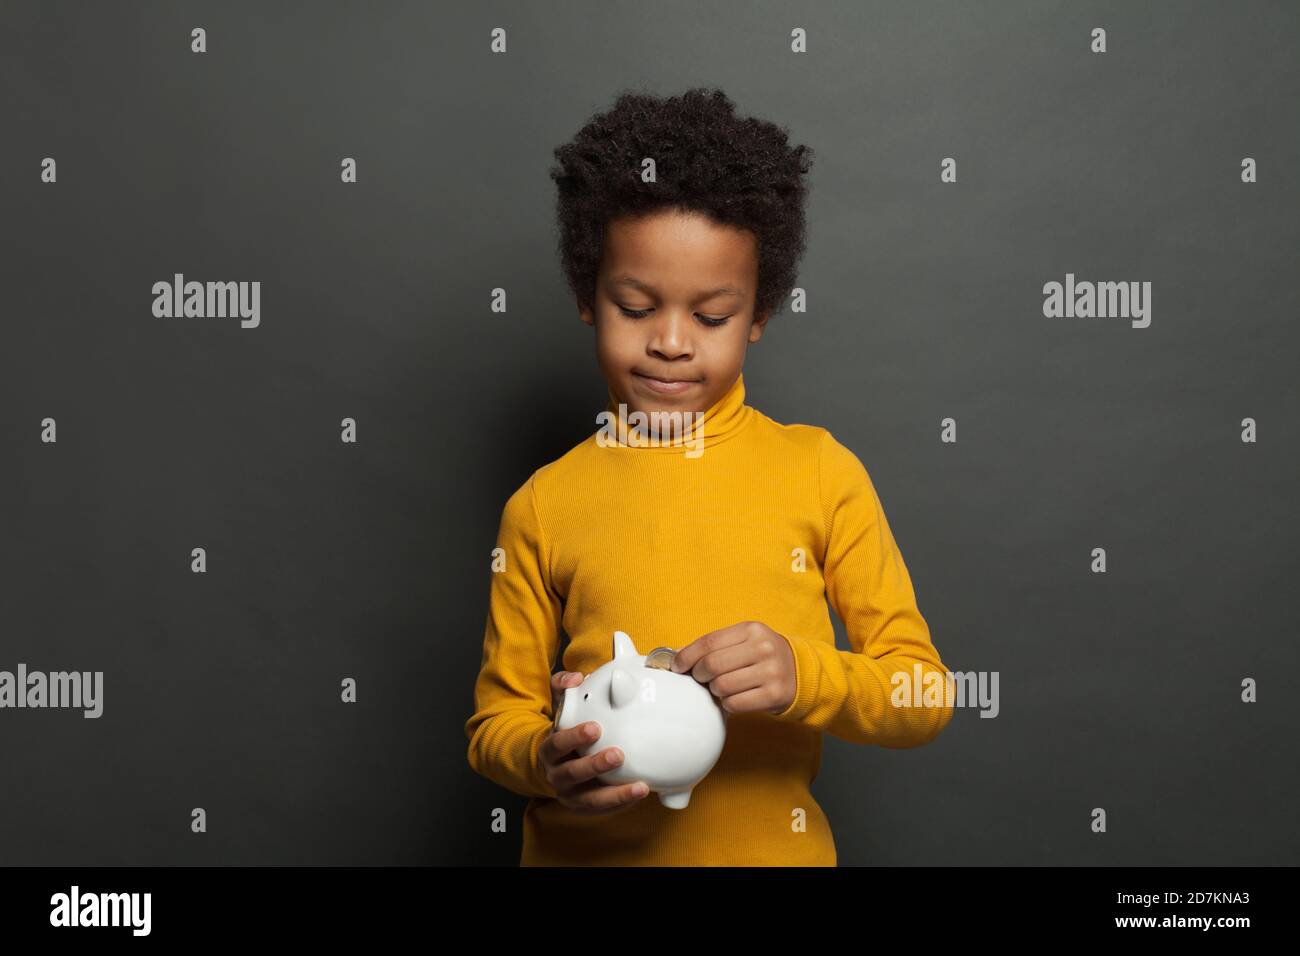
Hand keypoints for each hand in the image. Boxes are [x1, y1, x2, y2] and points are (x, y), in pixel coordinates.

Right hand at [538, 670, 650, 814]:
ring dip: (614, 794)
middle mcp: (556, 775)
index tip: (595, 728)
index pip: (557, 744)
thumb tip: (575, 678)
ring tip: (640, 787)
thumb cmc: (564, 732)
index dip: (573, 737)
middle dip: (595, 765)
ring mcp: (570, 794)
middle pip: (572, 774)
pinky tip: (640, 793)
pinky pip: (603, 810)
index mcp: (549, 751)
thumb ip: (563, 686)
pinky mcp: (584, 807)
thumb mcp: (559, 706)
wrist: (553, 764)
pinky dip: (621, 803)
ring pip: (590, 799)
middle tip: (618, 755)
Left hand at [670, 621, 796, 715]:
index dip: (687, 656)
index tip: (677, 667)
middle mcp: (763, 647)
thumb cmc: (762, 658)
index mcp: (752, 629)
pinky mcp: (775, 695)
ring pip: (721, 686)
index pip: (708, 642)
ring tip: (722, 689)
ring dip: (715, 691)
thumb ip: (714, 646)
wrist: (800, 673)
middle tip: (702, 680)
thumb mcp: (744, 642)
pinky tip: (735, 699)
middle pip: (712, 665)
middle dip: (699, 676)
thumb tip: (677, 656)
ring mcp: (771, 671)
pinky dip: (728, 704)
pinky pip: (735, 703)